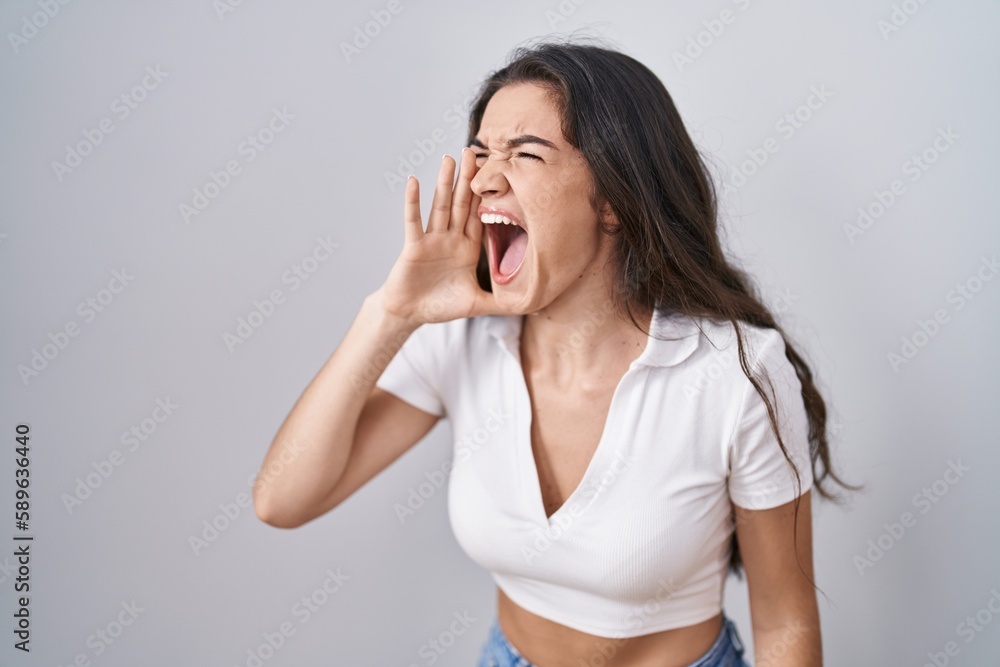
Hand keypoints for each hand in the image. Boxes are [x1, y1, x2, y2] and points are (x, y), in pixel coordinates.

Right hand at [379, 147, 504, 325]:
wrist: (410, 314)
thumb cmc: (440, 306)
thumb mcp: (477, 304)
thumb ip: (501, 303)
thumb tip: (531, 307)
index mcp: (467, 247)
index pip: (480, 216)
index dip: (489, 195)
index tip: (498, 173)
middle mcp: (451, 238)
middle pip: (462, 203)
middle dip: (469, 179)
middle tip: (475, 152)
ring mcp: (432, 240)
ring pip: (441, 206)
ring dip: (445, 183)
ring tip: (450, 159)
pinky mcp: (414, 246)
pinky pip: (414, 221)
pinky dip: (413, 202)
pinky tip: (414, 181)